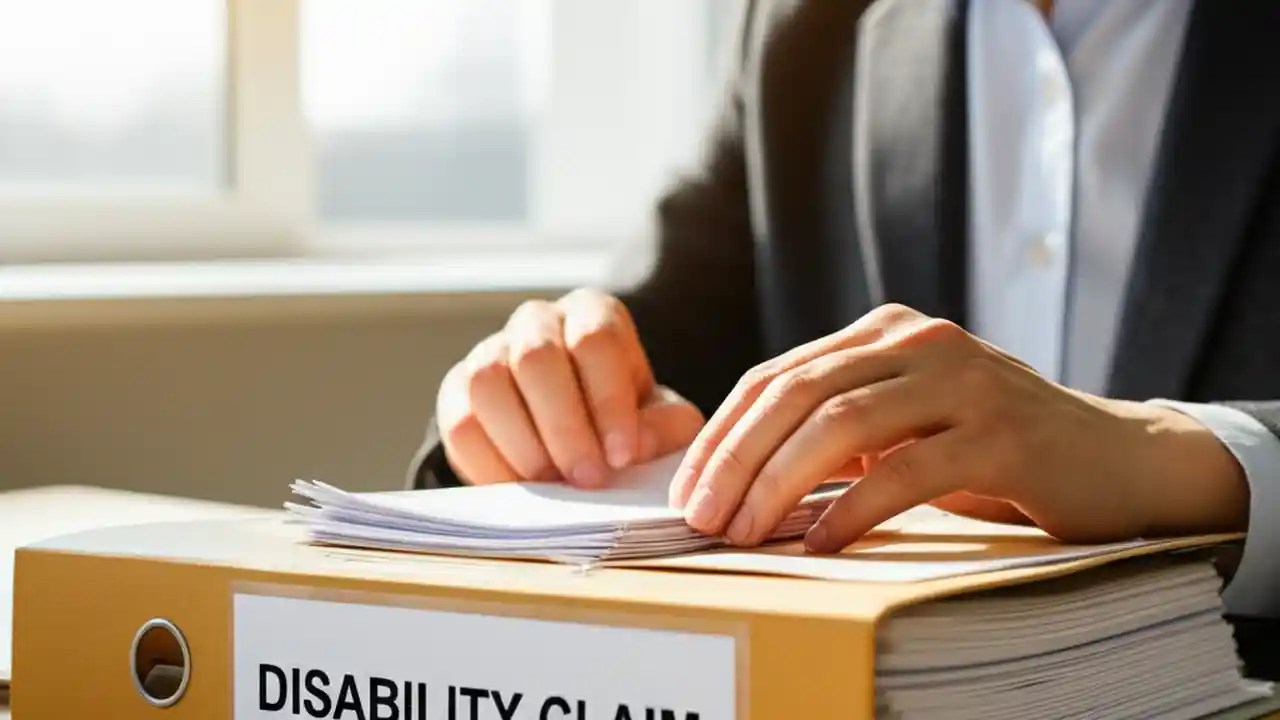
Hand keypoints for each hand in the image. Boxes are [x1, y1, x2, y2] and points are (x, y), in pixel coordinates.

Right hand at [437, 288, 703, 485]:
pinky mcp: (457, 392)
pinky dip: (489, 463)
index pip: (595, 339)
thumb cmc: (625, 420)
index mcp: (592, 313)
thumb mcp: (661, 420)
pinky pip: (460, 423)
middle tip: (588, 478)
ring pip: (488, 383)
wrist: (579, 434)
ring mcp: (490, 351)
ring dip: (523, 443)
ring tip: (553, 484)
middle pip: (537, 357)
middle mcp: (537, 321)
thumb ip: (663, 428)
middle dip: (564, 426)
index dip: (608, 399)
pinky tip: (521, 490)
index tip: (623, 456)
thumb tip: (634, 444)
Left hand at [669, 304, 1248, 550]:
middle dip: (736, 459)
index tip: (688, 487)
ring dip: (779, 484)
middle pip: (797, 394)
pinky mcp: (1002, 434)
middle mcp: (918, 341)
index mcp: (884, 332)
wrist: (1113, 456)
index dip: (723, 433)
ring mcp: (963, 381)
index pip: (778, 375)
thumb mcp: (905, 422)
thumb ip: (837, 427)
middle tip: (701, 517)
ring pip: (842, 425)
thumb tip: (740, 474)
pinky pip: (906, 472)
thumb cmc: (991, 447)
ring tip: (745, 532)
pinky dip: (853, 510)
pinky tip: (821, 541)